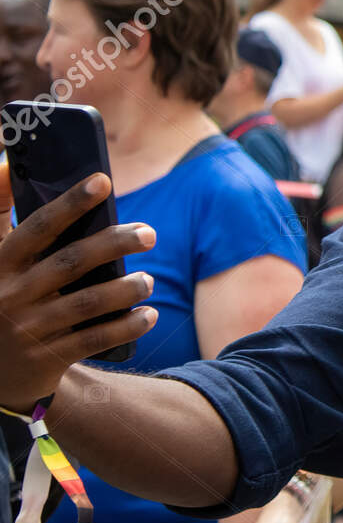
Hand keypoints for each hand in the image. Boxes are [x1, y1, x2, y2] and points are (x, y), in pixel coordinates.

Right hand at [0, 164, 157, 413]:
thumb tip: (7, 163)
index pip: (38, 226)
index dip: (70, 203)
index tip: (103, 181)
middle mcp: (10, 294)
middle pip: (72, 262)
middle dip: (114, 244)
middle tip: (149, 234)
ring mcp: (28, 329)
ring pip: (88, 303)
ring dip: (126, 289)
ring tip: (148, 280)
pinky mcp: (45, 359)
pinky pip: (94, 339)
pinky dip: (126, 326)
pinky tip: (148, 315)